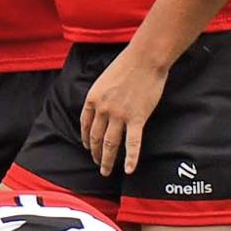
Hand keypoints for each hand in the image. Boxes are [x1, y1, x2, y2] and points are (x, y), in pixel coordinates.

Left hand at [80, 49, 168, 175]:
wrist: (145, 59)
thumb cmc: (127, 64)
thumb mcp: (105, 79)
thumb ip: (101, 96)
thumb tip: (103, 108)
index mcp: (93, 98)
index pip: (85, 124)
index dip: (85, 138)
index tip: (88, 147)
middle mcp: (103, 110)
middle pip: (96, 138)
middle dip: (95, 153)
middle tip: (97, 163)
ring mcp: (119, 115)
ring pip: (110, 144)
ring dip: (107, 160)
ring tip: (105, 171)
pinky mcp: (137, 119)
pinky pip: (132, 143)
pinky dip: (131, 158)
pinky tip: (129, 170)